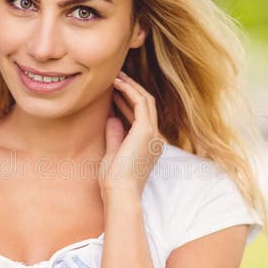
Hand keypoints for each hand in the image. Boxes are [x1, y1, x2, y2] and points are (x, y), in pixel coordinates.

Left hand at [100, 71, 163, 199]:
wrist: (120, 192)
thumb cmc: (113, 181)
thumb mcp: (113, 154)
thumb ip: (115, 135)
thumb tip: (113, 118)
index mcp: (149, 145)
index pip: (141, 117)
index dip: (128, 102)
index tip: (114, 92)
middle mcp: (155, 138)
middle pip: (147, 105)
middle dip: (132, 89)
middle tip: (116, 77)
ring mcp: (153, 134)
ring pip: (146, 101)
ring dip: (131, 86)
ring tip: (115, 76)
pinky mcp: (146, 131)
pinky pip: (140, 103)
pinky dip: (129, 91)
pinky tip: (116, 83)